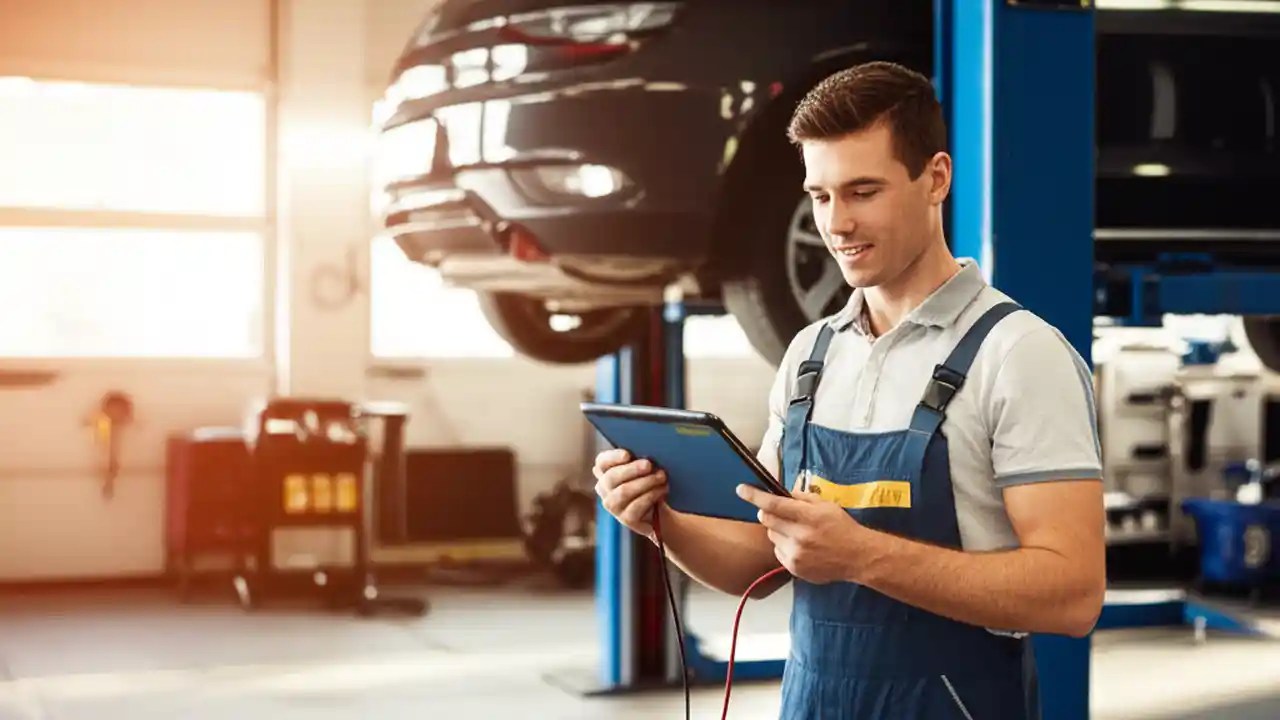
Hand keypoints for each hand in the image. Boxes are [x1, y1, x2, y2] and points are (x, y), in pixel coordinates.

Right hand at [593, 448, 667, 540]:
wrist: (661, 510)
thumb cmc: (651, 481)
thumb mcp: (644, 468)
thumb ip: (640, 458)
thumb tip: (648, 452)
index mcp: (605, 471)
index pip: (602, 462)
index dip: (612, 457)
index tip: (627, 454)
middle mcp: (604, 488)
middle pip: (611, 477)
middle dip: (631, 469)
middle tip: (649, 464)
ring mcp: (613, 505)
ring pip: (624, 492)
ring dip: (645, 482)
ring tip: (662, 476)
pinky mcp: (626, 519)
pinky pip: (636, 506)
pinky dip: (651, 495)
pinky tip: (662, 489)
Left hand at [736, 484, 866, 583]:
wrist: (857, 557)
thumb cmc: (842, 527)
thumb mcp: (826, 505)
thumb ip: (802, 498)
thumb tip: (782, 494)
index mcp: (808, 516)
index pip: (774, 504)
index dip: (755, 496)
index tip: (741, 489)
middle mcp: (800, 535)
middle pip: (767, 520)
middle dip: (768, 514)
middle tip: (780, 514)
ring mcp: (796, 554)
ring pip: (772, 536)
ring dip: (778, 531)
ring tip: (797, 533)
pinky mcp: (794, 568)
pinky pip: (778, 552)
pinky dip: (784, 546)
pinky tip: (801, 547)